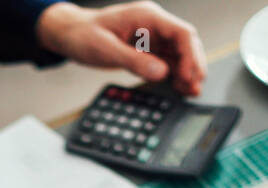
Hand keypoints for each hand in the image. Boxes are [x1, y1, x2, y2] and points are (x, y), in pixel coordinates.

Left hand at [36, 1, 205, 95]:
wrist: (71, 35)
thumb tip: (161, 73)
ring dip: (187, 72)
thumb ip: (134, 61)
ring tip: (191, 91)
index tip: (190, 76)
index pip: (181, 32)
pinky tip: (180, 87)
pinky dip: (175, 74)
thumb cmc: (84, 35)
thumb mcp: (106, 50)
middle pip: (185, 43)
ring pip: (179, 53)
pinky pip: (168, 61)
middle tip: (196, 87)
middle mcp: (153, 25)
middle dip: (194, 65)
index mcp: (146, 16)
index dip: (191, 55)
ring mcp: (152, 36)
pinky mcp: (147, 49)